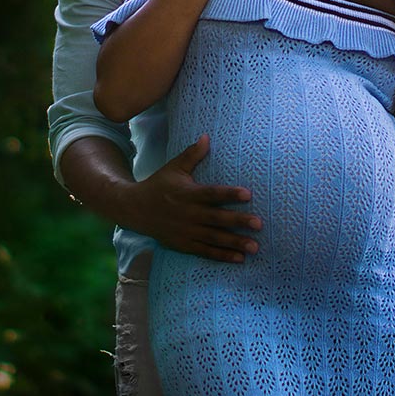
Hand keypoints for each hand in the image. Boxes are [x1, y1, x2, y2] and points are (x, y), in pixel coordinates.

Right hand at [129, 134, 261, 261]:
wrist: (135, 209)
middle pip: (217, 218)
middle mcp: (189, 214)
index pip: (212, 194)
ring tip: (254, 247)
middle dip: (238, 222)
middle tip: (259, 224)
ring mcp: (187, 231)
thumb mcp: (174, 168)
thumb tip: (206, 136)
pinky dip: (222, 256)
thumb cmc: (159, 185)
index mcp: (189, 194)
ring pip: (214, 238)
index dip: (230, 194)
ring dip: (235, 243)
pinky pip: (206, 251)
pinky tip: (239, 259)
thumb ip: (192, 154)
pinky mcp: (184, 244)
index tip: (248, 194)